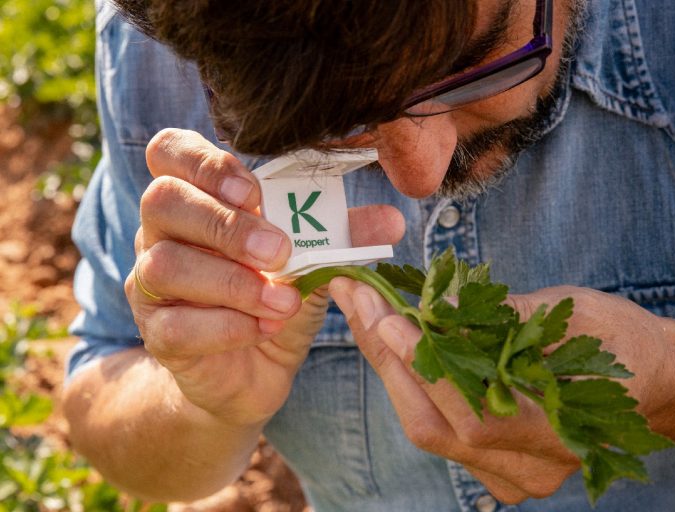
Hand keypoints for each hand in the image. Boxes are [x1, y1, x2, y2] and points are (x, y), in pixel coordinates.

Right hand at [126, 129, 403, 426]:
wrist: (255, 371)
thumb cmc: (276, 300)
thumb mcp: (313, 262)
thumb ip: (343, 235)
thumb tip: (391, 220)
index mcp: (198, 199)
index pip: (170, 152)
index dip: (205, 162)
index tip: (254, 191)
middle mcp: (162, 234)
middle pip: (162, 201)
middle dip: (226, 225)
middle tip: (278, 252)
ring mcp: (151, 285)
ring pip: (166, 265)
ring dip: (233, 282)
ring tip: (282, 302)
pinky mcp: (158, 335)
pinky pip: (175, 325)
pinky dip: (227, 326)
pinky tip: (263, 329)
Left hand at [330, 279, 673, 503]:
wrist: (648, 376)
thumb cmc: (619, 338)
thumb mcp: (572, 313)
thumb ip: (506, 319)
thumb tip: (437, 308)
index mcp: (564, 434)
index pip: (475, 413)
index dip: (425, 366)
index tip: (387, 315)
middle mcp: (533, 468)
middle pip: (438, 428)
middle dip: (390, 359)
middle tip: (359, 301)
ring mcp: (512, 475)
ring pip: (429, 430)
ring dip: (392, 369)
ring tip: (367, 313)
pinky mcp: (496, 466)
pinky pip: (436, 429)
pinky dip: (411, 384)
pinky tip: (393, 342)